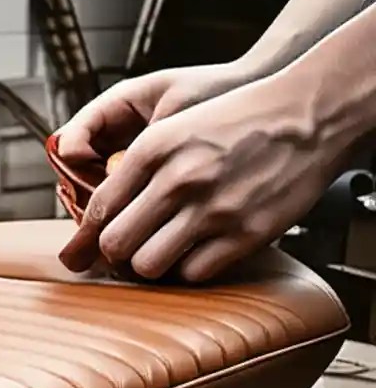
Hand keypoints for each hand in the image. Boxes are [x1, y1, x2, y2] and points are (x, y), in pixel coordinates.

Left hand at [59, 73, 341, 282]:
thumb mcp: (175, 128)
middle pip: (116, 244)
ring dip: (148, 266)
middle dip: (113, 256)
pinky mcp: (246, 232)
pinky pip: (194, 273)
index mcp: (153, 148)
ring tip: (159, 253)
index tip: (79, 254)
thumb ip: (135, 168)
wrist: (308, 114)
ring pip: (148, 265)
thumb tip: (98, 215)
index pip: (99, 207)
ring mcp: (213, 208)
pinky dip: (188, 270)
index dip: (84, 238)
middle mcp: (178, 178)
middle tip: (123, 255)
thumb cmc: (236, 121)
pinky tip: (193, 254)